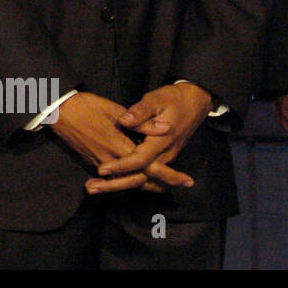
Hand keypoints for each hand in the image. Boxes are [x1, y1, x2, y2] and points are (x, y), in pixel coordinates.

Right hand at [48, 91, 178, 193]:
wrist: (58, 110)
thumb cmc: (86, 106)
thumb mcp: (114, 110)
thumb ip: (141, 122)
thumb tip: (164, 128)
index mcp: (119, 146)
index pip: (149, 167)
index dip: (169, 174)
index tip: (186, 180)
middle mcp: (111, 160)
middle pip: (141, 180)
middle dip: (162, 184)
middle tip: (182, 185)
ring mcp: (101, 162)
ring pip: (128, 181)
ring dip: (147, 184)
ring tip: (165, 185)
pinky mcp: (93, 161)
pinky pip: (116, 177)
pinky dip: (130, 180)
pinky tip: (139, 177)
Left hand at [92, 82, 212, 190]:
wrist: (195, 103)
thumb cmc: (173, 99)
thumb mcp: (156, 100)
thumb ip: (140, 112)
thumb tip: (124, 121)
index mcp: (161, 141)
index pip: (139, 160)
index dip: (120, 166)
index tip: (101, 169)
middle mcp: (165, 155)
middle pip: (140, 177)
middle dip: (116, 184)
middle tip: (91, 189)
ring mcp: (165, 158)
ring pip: (143, 179)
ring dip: (120, 185)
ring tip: (94, 188)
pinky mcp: (163, 158)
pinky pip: (147, 175)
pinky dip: (131, 181)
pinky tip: (112, 183)